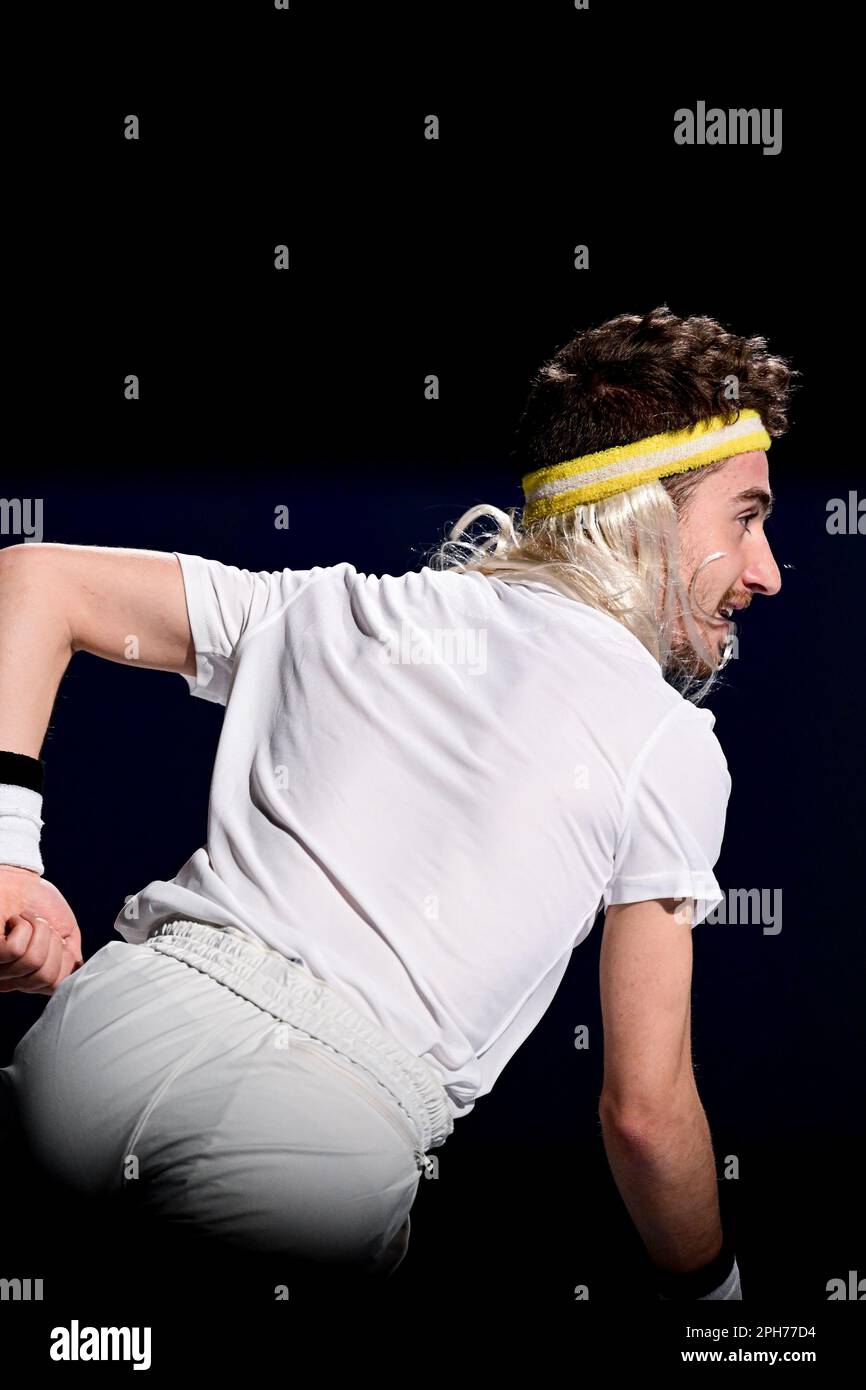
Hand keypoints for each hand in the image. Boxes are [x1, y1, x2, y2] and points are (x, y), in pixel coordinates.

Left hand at [0, 865, 83, 994]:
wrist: (19, 880)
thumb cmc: (39, 903)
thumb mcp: (67, 933)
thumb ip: (72, 961)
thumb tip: (77, 975)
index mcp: (31, 977)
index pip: (56, 985)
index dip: (63, 957)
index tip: (55, 937)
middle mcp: (12, 978)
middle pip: (45, 978)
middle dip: (52, 943)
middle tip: (40, 926)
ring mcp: (0, 967)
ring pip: (32, 962)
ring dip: (38, 932)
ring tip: (26, 921)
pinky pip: (16, 951)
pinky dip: (23, 928)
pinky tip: (14, 920)